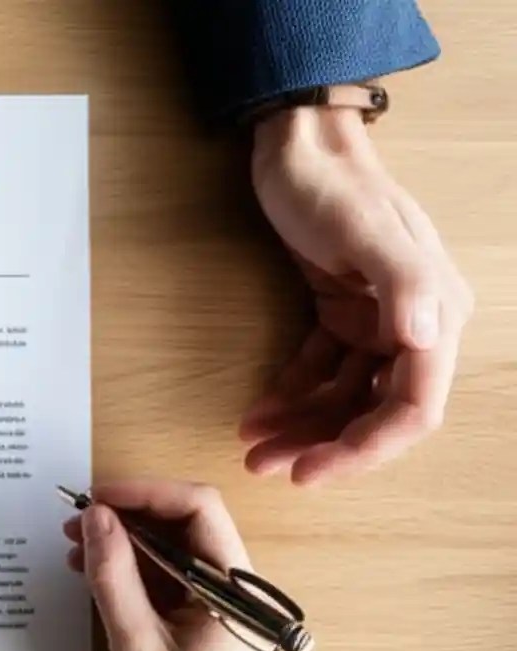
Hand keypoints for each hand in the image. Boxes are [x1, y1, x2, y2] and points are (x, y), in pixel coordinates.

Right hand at [64, 481, 270, 650]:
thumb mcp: (138, 645)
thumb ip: (115, 577)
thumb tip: (97, 518)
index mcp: (237, 591)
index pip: (200, 508)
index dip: (147, 492)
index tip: (99, 496)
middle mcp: (238, 591)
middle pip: (186, 524)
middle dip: (129, 515)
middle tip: (78, 520)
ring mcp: (223, 607)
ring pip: (175, 550)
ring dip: (127, 542)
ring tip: (78, 546)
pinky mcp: (206, 623)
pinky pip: (171, 580)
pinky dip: (134, 570)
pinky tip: (98, 571)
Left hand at [244, 106, 472, 485]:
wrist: (295, 145)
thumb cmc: (330, 184)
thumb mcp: (363, 229)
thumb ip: (402, 281)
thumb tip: (425, 340)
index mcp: (434, 315)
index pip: (413, 408)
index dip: (366, 449)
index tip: (313, 471)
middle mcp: (413, 326)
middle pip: (374, 412)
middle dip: (324, 446)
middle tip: (268, 467)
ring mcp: (376, 322)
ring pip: (342, 398)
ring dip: (300, 427)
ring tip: (250, 447)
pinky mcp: (341, 314)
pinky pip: (319, 371)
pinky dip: (289, 394)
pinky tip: (255, 412)